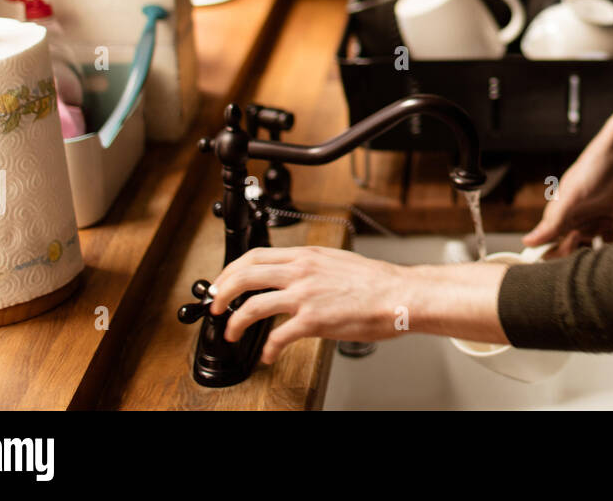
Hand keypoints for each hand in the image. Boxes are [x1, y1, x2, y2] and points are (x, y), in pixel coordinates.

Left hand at [208, 245, 410, 362]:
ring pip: (253, 306)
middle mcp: (301, 271)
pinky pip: (278, 337)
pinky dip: (267, 349)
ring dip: (235, 323)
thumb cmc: (374, 282)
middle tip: (213, 307)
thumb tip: (292, 276)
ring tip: (231, 333)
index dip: (230, 271)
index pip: (254, 256)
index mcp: (306, 256)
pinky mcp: (313, 320)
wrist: (398, 295)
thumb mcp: (335, 261)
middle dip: (221, 292)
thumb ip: (310, 267)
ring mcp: (305, 295)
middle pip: (245, 275)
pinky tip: (267, 355)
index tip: (222, 283)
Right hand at [522, 124, 612, 258]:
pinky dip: (610, 252)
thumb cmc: (592, 169)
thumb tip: (527, 241)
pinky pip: (608, 243)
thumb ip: (553, 221)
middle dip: (571, 259)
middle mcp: (573, 219)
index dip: (549, 258)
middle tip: (580, 265)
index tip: (553, 274)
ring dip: (590, 258)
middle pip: (568, 249)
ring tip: (596, 266)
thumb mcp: (571, 196)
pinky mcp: (609, 220)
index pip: (548, 242)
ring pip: (588, 248)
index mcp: (558, 214)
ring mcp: (591, 221)